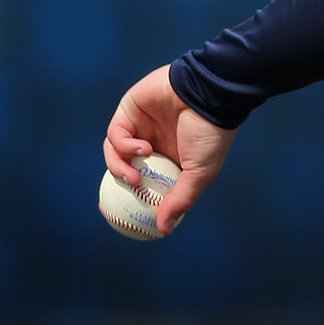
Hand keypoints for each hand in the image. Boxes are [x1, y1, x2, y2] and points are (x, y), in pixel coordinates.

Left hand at [103, 64, 235, 233]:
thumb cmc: (210, 134)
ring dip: (119, 166)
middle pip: (121, 166)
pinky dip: (124, 145)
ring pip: (113, 152)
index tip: (122, 215)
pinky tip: (143, 148)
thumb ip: (180, 199)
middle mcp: (151, 142)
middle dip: (119, 182)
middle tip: (127, 191)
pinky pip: (115, 133)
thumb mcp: (200, 174)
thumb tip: (164, 229)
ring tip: (135, 175)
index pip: (142, 180)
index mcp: (168, 158)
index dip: (130, 196)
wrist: (210, 95)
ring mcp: (138, 125)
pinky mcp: (129, 110)